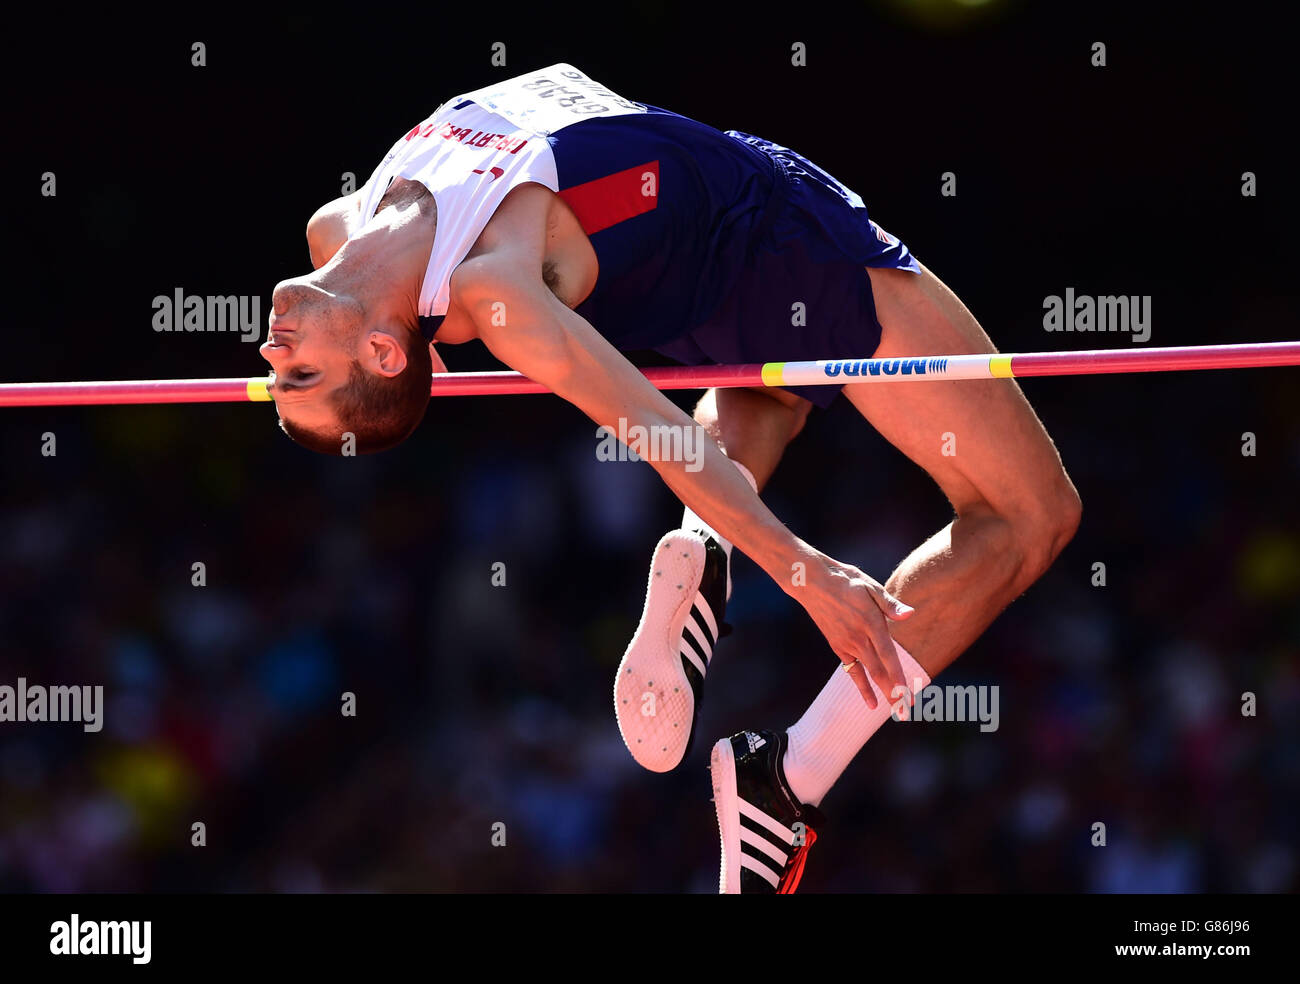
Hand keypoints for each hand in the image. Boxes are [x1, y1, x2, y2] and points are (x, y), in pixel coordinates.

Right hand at [793, 554, 915, 708]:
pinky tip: (871, 703)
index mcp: (870, 622)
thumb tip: (910, 614)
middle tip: (905, 713)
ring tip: (895, 711)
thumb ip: (889, 604)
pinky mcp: (837, 646)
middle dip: (894, 693)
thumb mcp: (869, 585)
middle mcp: (858, 637)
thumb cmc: (844, 580)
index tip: (908, 696)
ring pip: (868, 674)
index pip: (889, 656)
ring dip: (882, 693)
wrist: (811, 583)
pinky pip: (852, 670)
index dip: (899, 677)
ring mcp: (846, 644)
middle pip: (879, 671)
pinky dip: (862, 687)